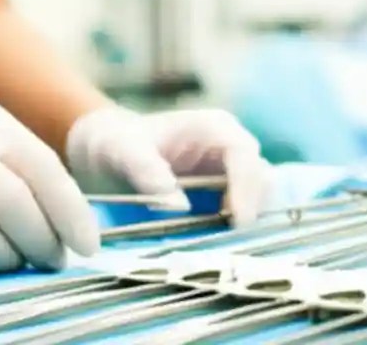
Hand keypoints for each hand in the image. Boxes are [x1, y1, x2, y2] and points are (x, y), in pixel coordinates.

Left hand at [66, 107, 270, 227]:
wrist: (107, 150)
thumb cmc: (117, 143)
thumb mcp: (123, 151)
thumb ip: (147, 171)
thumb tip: (179, 205)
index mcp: (212, 127)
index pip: (244, 153)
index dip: (246, 187)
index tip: (237, 219)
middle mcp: (227, 145)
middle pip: (258, 175)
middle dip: (251, 205)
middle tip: (231, 236)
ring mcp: (228, 169)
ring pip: (256, 194)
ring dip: (245, 216)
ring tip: (221, 239)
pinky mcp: (222, 190)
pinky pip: (240, 208)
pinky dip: (233, 224)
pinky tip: (215, 238)